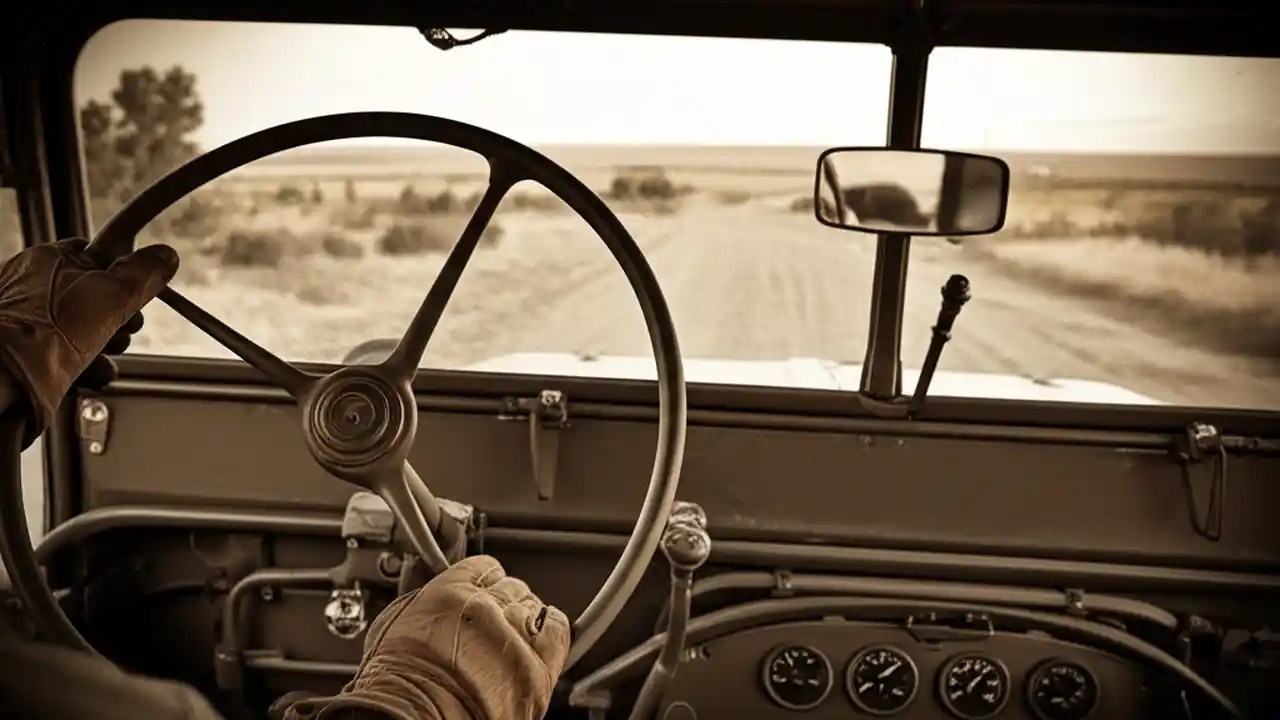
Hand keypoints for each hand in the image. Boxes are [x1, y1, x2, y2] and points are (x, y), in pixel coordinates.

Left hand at [0, 238, 177, 444]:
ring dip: (104, 346)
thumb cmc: (44, 334)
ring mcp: (24, 319)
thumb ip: (143, 274)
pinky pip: (62, 354)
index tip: (136, 294)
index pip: (97, 257)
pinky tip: (92, 374)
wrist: (2, 378)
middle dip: (117, 319)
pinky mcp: (22, 352)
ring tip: (106, 357)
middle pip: (94, 296)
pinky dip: (83, 366)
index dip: (123, 277)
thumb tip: (165, 256)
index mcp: (48, 259)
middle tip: (123, 329)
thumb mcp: (111, 295)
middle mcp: (31, 284)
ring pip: (80, 328)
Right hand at [280, 555, 569, 719]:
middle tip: (489, 624)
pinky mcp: (536, 674)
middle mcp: (488, 613)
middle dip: (502, 602)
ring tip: (508, 638)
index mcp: (451, 596)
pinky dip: (549, 630)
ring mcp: (516, 643)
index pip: (483, 568)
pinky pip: (556, 632)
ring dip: (523, 620)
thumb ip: (430, 603)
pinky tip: (538, 635)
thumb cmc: (397, 690)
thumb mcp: (397, 626)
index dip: (483, 579)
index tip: (483, 587)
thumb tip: (445, 600)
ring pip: (533, 609)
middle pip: (511, 588)